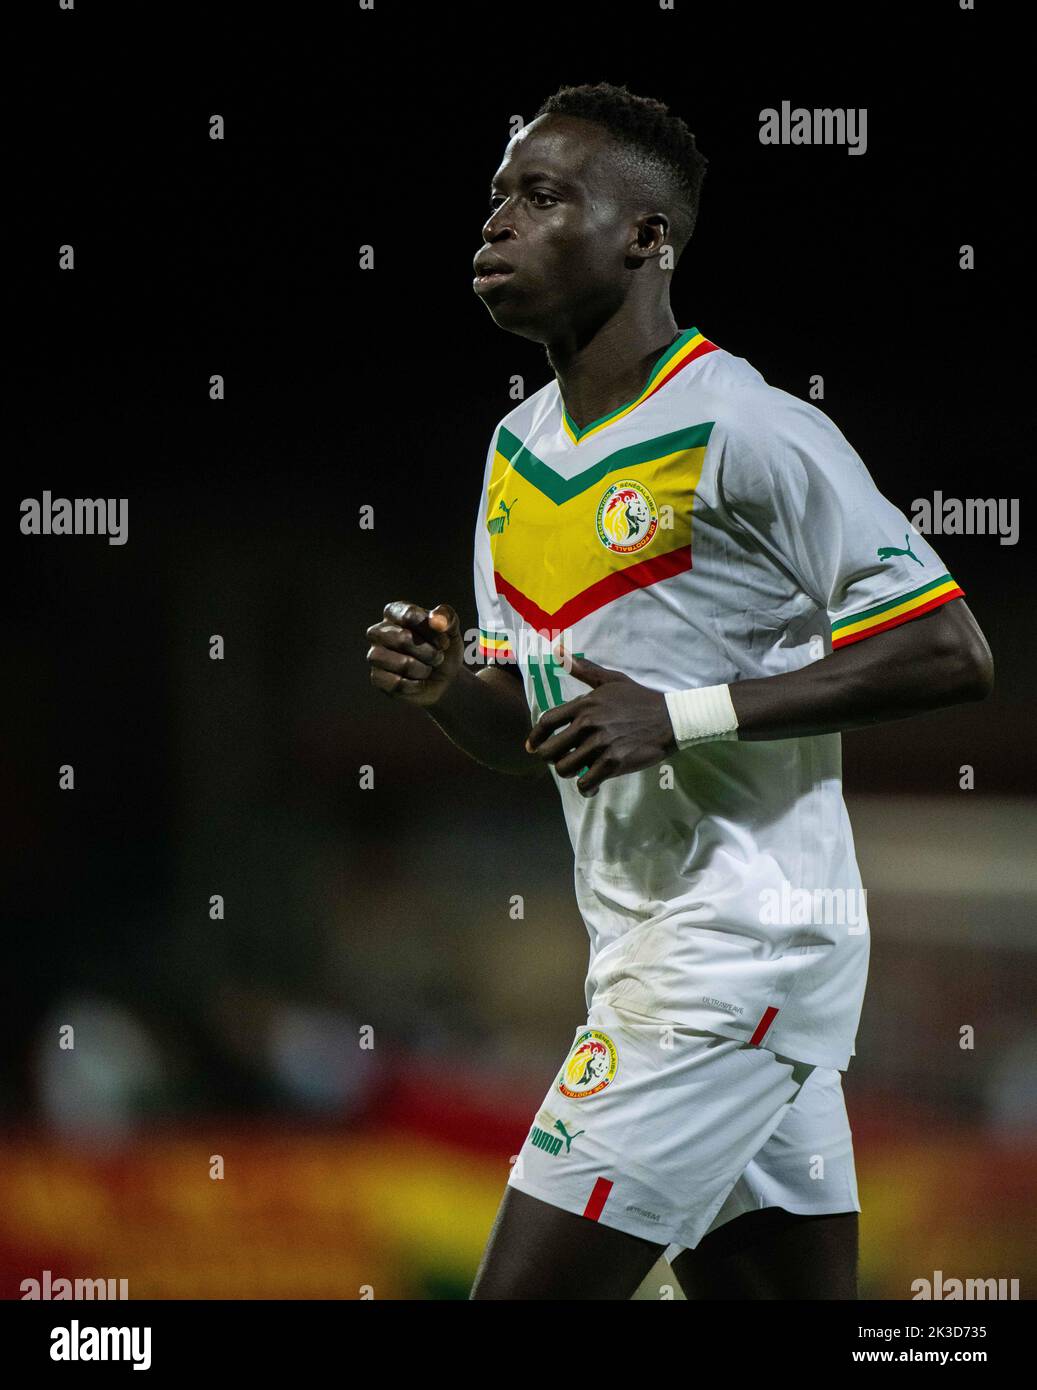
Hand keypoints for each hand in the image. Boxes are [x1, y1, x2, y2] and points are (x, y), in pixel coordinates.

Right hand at [366, 601, 463, 706]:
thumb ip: (447, 616)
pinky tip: (418, 681)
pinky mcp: (377, 678)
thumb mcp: (451, 629)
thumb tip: (436, 619)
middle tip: (438, 657)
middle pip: (403, 639)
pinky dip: (416, 685)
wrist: (445, 678)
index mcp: (394, 612)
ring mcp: (374, 655)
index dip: (432, 631)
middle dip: (429, 652)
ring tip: (428, 669)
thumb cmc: (442, 648)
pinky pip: (398, 684)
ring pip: (402, 664)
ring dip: (424, 670)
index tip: (445, 642)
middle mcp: (378, 632)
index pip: (409, 615)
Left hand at [523, 644, 677, 795]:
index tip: (531, 747)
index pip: (546, 722)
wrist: (670, 719)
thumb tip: (559, 651)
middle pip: (549, 750)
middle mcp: (587, 724)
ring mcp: (600, 745)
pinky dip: (585, 788)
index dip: (534, 738)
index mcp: (584, 704)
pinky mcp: (613, 763)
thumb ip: (585, 669)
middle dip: (551, 759)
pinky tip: (591, 786)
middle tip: (560, 760)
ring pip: (564, 769)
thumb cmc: (641, 699)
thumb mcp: (612, 680)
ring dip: (568, 773)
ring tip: (577, 772)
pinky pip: (585, 783)